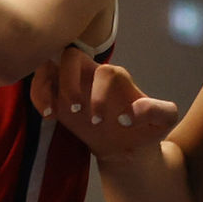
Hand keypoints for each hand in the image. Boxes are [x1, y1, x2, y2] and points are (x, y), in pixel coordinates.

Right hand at [31, 45, 177, 161]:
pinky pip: (40, 83)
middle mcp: (92, 74)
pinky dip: (38, 95)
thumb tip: (132, 110)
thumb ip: (160, 111)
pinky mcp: (59, 97)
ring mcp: (72, 84)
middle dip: (70, 82)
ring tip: (53, 113)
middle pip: (72, 55)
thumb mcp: (164, 121)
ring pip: (50, 64)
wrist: (126, 146)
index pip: (105, 72)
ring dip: (46, 85)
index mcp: (116, 77)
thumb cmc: (144, 128)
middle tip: (77, 111)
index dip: (104, 96)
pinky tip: (48, 116)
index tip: (117, 123)